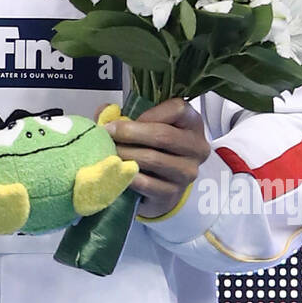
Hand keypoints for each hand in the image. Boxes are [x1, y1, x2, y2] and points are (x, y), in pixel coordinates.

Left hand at [96, 97, 210, 219]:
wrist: (159, 188)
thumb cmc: (152, 149)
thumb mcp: (145, 127)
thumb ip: (127, 115)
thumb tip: (105, 111)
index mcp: (192, 124)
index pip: (178, 109)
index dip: (148, 112)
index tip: (125, 118)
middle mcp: (196, 148)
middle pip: (164, 135)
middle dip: (129, 133)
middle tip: (107, 133)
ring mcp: (187, 173)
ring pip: (153, 159)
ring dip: (125, 153)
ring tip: (109, 151)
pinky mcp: (173, 194)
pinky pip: (145, 182)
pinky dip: (127, 174)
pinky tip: (115, 170)